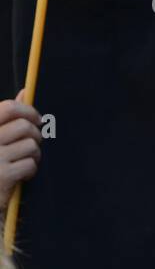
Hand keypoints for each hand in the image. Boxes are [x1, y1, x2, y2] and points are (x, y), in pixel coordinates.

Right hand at [0, 89, 41, 209]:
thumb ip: (8, 115)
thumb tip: (26, 92)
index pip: (9, 108)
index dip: (29, 111)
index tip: (36, 120)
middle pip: (25, 127)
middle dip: (35, 135)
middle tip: (31, 144)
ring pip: (31, 146)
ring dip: (34, 154)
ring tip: (24, 161)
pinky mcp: (2, 176)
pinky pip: (30, 164)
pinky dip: (30, 169)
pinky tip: (21, 174)